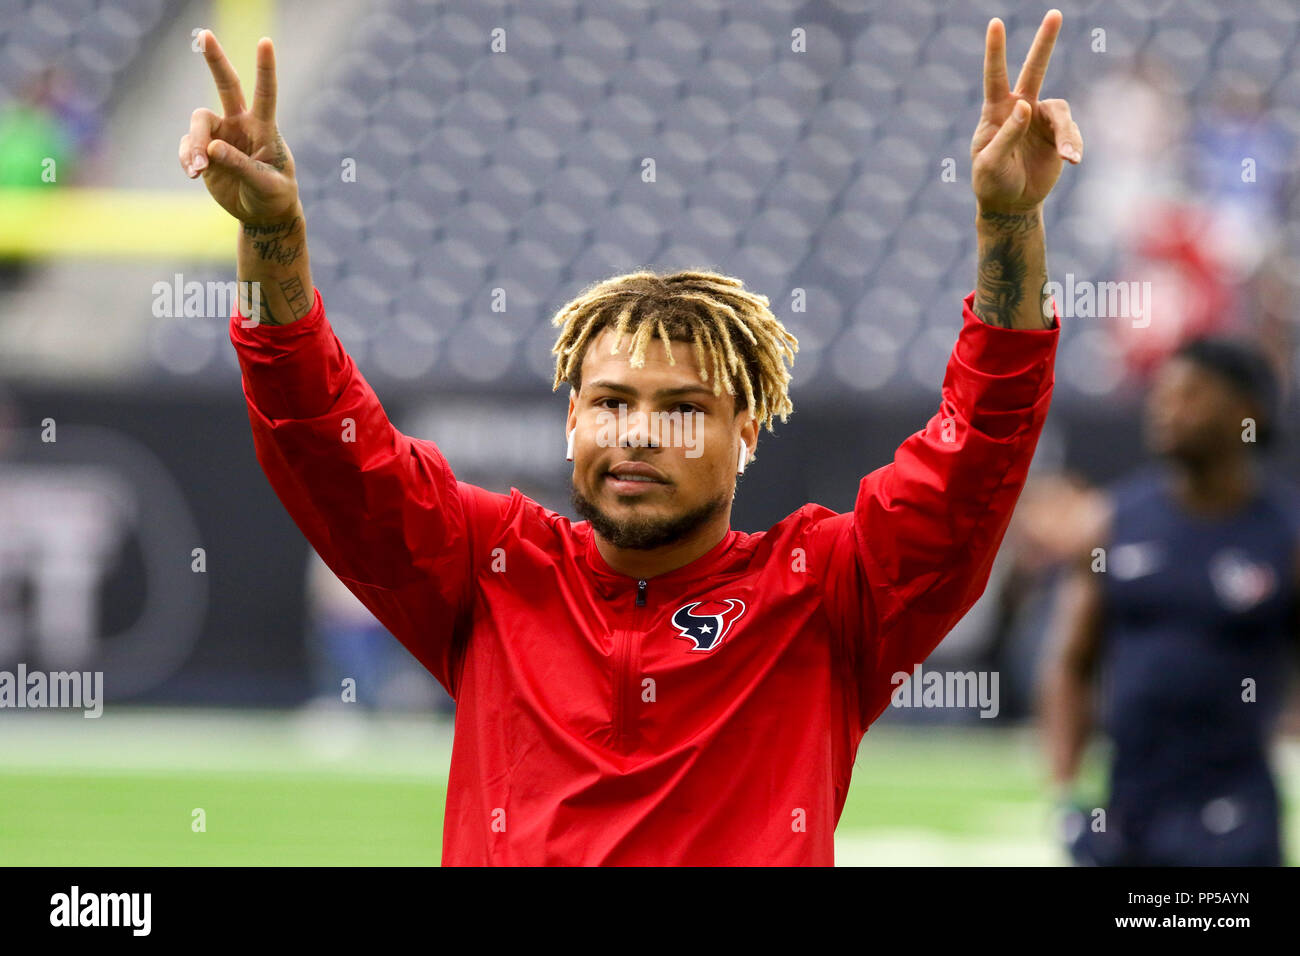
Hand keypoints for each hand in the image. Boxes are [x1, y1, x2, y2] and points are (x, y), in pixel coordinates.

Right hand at [178, 30, 298, 225]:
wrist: (262, 214)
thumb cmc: (273, 195)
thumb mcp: (264, 184)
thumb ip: (240, 165)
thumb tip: (210, 149)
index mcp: (264, 128)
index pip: (265, 94)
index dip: (265, 69)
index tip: (265, 41)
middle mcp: (241, 124)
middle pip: (226, 85)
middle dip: (215, 59)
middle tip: (205, 35)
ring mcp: (221, 135)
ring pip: (198, 123)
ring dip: (193, 145)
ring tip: (197, 170)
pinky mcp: (204, 150)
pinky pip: (187, 146)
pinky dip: (186, 158)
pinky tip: (192, 173)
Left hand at [970, 9, 1081, 214]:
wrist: (1012, 203)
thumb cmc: (993, 182)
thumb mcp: (991, 163)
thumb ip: (1006, 134)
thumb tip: (1024, 106)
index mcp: (995, 112)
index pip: (995, 76)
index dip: (996, 50)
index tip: (995, 23)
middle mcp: (1020, 108)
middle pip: (1034, 70)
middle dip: (1045, 42)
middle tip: (1054, 13)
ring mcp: (1040, 120)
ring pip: (1061, 111)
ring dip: (1066, 134)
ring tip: (1068, 156)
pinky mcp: (1058, 134)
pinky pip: (1071, 132)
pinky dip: (1073, 145)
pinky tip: (1072, 160)